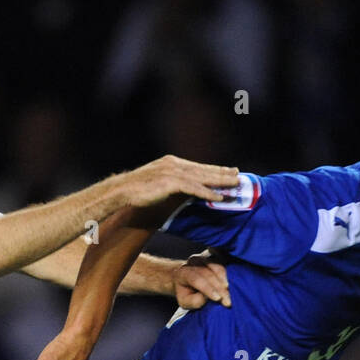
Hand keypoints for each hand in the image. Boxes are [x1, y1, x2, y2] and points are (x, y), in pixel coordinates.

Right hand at [119, 155, 239, 207]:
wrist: (121, 191)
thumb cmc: (136, 192)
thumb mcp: (157, 186)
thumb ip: (171, 186)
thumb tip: (183, 194)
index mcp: (171, 163)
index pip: (197, 167)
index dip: (214, 170)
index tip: (228, 172)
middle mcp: (174, 164)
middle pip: (203, 169)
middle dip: (222, 173)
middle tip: (239, 175)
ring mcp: (172, 172)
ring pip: (202, 177)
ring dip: (220, 181)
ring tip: (234, 185)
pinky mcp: (170, 182)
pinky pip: (193, 188)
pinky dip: (207, 192)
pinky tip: (218, 196)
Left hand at [173, 253, 229, 308]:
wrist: (186, 279)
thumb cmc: (186, 293)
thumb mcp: (185, 302)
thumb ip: (194, 301)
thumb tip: (207, 297)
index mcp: (183, 272)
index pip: (196, 279)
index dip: (208, 289)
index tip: (218, 299)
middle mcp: (194, 261)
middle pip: (208, 273)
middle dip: (219, 288)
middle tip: (227, 302)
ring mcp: (204, 256)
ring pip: (217, 265)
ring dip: (225, 279)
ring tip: (231, 292)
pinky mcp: (213, 255)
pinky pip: (223, 260)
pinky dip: (228, 269)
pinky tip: (234, 279)